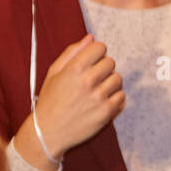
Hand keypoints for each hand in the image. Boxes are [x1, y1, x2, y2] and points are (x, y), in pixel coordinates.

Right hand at [14, 34, 124, 168]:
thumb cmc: (51, 100)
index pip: (100, 47)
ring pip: (118, 79)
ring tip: (97, 90)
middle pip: (111, 62)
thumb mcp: (54, 72)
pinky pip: (122, 97)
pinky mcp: (106, 112)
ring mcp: (98, 97)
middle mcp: (87, 81)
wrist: (48, 132)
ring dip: (110, 83)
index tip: (92, 62)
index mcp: (74, 69)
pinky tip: (101, 102)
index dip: (97, 53)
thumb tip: (91, 38)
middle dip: (103, 68)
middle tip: (92, 78)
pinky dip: (115, 98)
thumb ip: (72, 52)